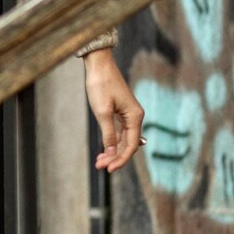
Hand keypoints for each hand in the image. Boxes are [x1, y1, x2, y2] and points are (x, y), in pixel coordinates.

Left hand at [82, 48, 145, 172]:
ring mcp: (128, 115)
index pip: (132, 145)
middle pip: (128, 144)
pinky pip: (119, 133)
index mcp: (135, 116)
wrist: (98, 64)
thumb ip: (108, 134)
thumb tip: (112, 153)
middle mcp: (135, 117)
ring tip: (99, 162)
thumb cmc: (101, 85)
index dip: (121, 159)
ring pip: (123, 140)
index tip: (108, 169)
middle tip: (99, 166)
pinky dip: (111, 142)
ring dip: (112, 152)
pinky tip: (103, 151)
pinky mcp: (120, 112)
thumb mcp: (103, 112)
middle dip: (115, 157)